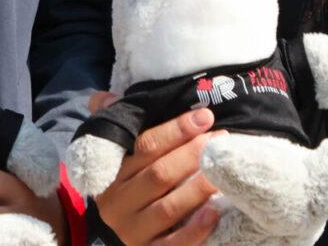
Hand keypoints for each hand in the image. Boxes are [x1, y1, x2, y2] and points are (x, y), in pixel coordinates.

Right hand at [88, 98, 218, 245]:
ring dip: (197, 188)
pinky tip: (214, 213)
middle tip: (220, 140)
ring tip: (222, 172)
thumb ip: (109, 125)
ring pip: (168, 208)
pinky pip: (173, 243)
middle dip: (192, 154)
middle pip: (159, 174)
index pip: (145, 147)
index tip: (204, 116)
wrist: (106, 240)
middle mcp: (119, 202)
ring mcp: (133, 231)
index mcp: (112, 173)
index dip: (175, 130)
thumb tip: (106, 96)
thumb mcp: (111, 159)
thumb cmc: (120, 190)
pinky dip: (194, 229)